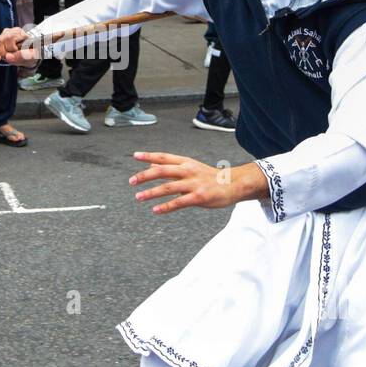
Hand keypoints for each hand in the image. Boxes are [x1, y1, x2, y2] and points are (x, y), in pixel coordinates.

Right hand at [0, 25, 38, 67]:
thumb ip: (22, 56)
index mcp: (19, 32)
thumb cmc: (33, 52)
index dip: (11, 48)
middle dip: (3, 52)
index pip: (9, 38)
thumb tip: (8, 57)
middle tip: (9, 58)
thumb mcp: (33, 55)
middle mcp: (9, 32)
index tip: (15, 54)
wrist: (31, 52)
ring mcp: (2, 36)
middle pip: (0, 40)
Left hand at [129, 151, 265, 214]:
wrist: (234, 184)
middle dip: (145, 176)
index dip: (149, 156)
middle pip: (162, 170)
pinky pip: (179, 203)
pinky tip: (155, 210)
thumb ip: (171, 167)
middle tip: (131, 182)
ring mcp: (194, 184)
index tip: (135, 156)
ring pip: (168, 187)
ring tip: (138, 197)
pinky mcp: (199, 197)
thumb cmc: (210, 177)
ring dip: (151, 193)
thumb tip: (151, 166)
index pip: (164, 157)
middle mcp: (188, 171)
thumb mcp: (191, 168)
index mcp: (186, 162)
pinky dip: (166, 207)